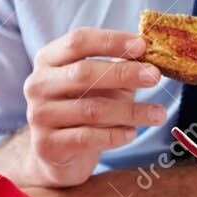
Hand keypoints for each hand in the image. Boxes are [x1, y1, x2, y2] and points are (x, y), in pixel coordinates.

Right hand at [18, 27, 165, 186]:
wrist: (57, 155)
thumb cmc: (83, 110)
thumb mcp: (100, 85)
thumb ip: (120, 68)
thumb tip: (153, 57)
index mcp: (48, 60)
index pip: (78, 41)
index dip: (111, 41)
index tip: (142, 45)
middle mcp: (38, 85)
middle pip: (83, 73)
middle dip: (124, 73)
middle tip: (155, 76)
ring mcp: (39, 116)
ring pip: (91, 109)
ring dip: (131, 111)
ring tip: (159, 114)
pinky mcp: (47, 145)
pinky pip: (88, 137)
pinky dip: (116, 135)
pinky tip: (132, 133)